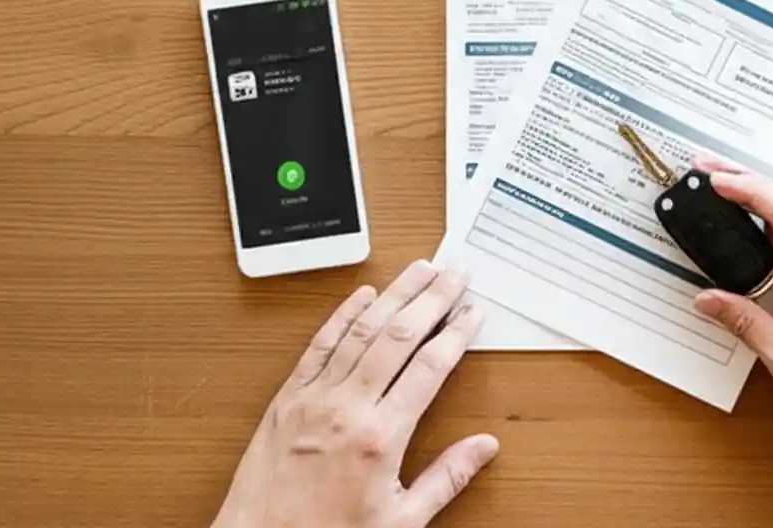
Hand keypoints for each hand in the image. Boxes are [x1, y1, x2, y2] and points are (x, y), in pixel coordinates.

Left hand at [212, 261, 497, 527]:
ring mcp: (314, 398)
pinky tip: (363, 295)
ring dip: (394, 295)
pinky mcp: (288, 398)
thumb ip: (447, 479)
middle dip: (432, 299)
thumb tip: (484, 448)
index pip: (430, 368)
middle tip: (455, 273)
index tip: (472, 313)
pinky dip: (343, 316)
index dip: (456, 334)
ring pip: (362, 331)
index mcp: (380, 438)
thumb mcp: (400, 521)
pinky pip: (320, 345)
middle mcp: (347, 408)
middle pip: (399, 337)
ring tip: (419, 270)